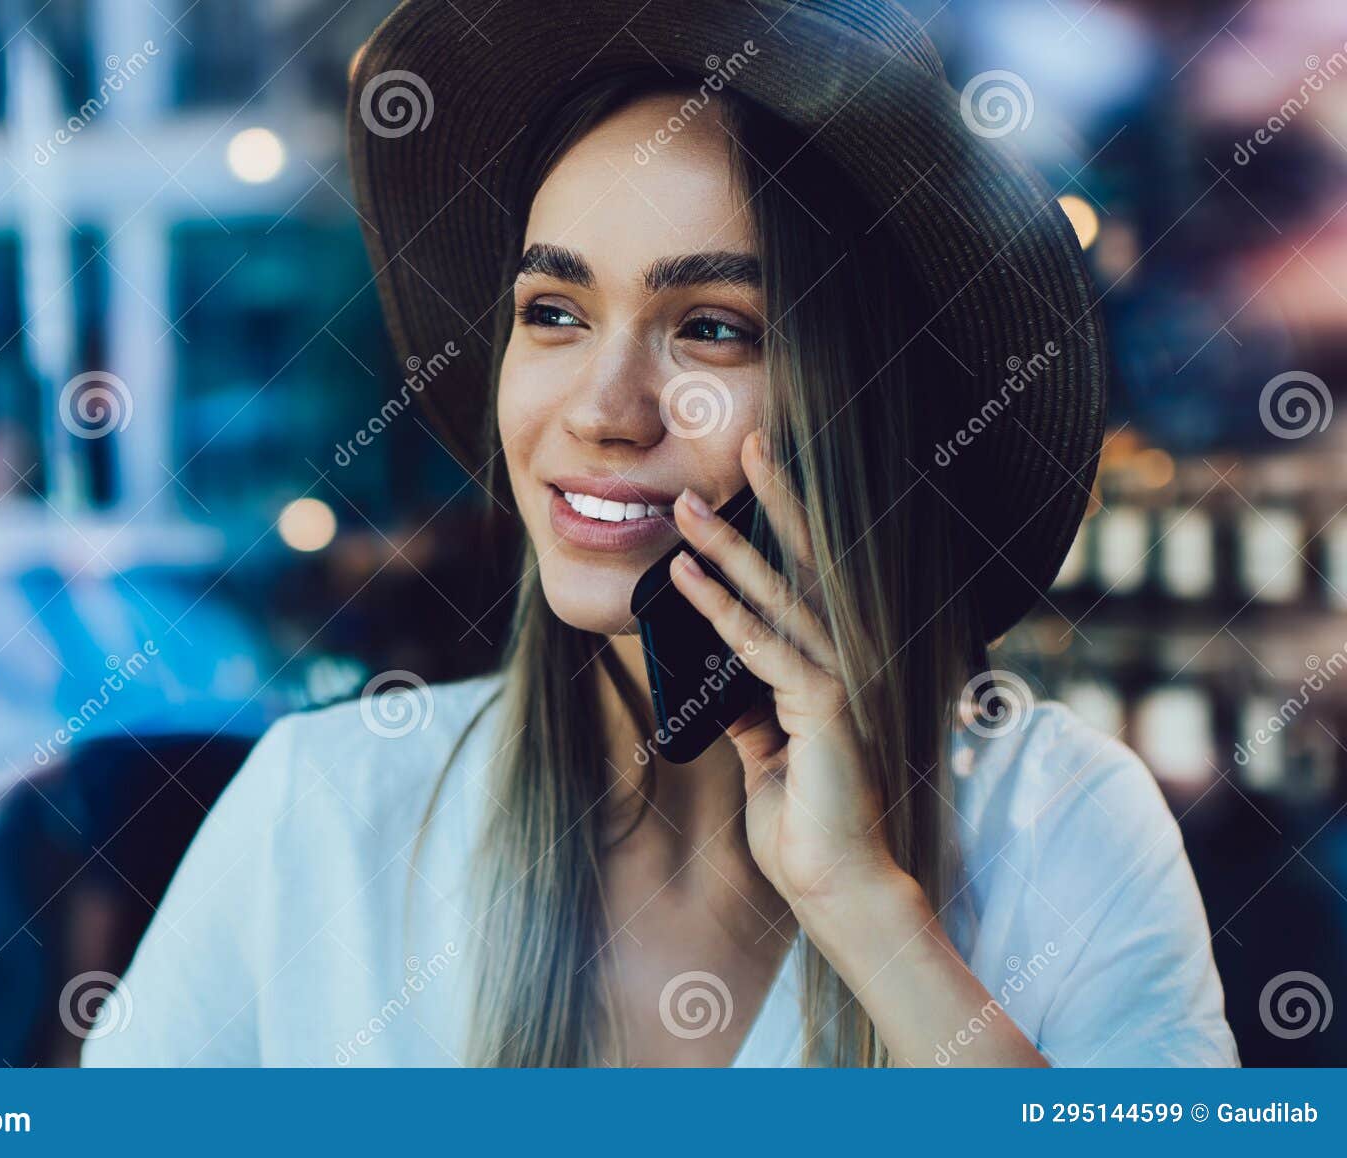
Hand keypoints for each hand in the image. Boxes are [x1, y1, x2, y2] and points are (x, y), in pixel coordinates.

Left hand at [669, 431, 908, 927]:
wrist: (838, 883)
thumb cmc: (805, 820)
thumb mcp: (764, 745)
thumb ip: (748, 697)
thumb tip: (715, 657)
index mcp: (836, 666)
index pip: (808, 579)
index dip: (784, 525)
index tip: (754, 478)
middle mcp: (847, 661)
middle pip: (808, 564)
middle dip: (777, 501)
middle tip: (751, 441)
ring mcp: (841, 680)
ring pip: (779, 595)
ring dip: (731, 547)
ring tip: (688, 506)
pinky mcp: (824, 706)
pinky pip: (760, 646)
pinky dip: (719, 609)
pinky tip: (685, 578)